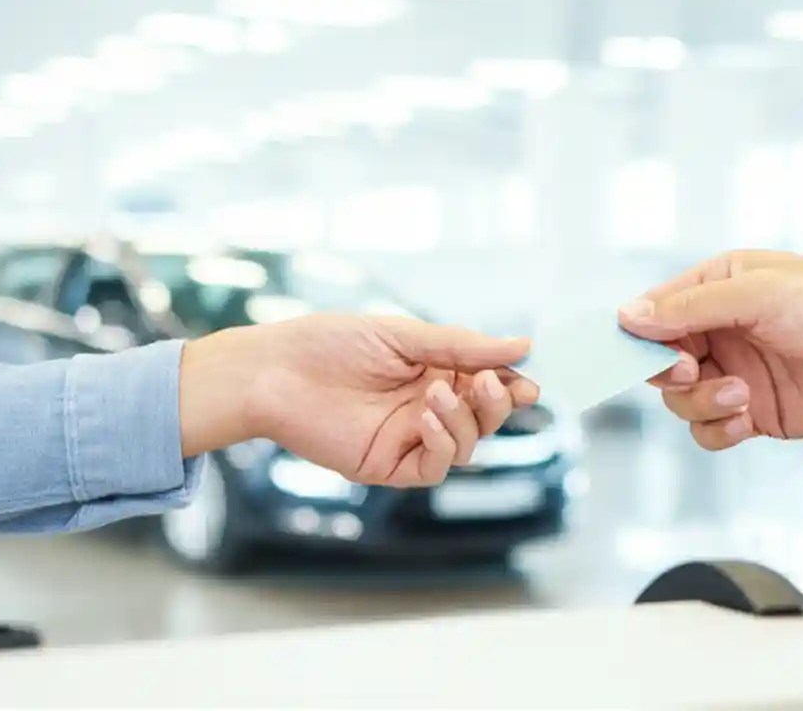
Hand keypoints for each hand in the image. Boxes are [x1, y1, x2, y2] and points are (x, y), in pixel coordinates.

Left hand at [178, 315, 538, 486]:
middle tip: (494, 383)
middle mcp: (426, 407)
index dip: (511, 384)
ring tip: (438, 393)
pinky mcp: (388, 465)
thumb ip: (462, 346)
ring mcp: (409, 438)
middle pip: (485, 417)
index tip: (527, 379)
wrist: (274, 371)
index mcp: (433, 371)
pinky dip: (443, 443)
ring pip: (466, 444)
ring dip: (466, 420)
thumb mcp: (403, 335)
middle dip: (497, 403)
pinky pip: (435, 466)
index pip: (487, 384)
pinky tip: (428, 416)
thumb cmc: (331, 343)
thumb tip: (523, 345)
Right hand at [618, 250, 802, 449]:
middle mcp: (720, 330)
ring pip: (679, 400)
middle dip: (667, 373)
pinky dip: (717, 430)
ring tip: (741, 396)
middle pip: (657, 362)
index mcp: (717, 287)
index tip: (631, 354)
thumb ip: (690, 307)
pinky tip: (745, 419)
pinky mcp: (754, 412)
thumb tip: (627, 317)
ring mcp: (735, 372)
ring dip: (700, 402)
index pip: (654, 313)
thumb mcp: (758, 294)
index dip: (636, 336)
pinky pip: (708, 430)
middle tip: (691, 371)